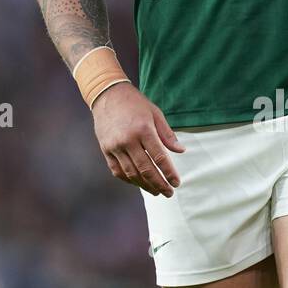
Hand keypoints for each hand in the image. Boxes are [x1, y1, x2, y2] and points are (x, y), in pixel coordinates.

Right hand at [91, 82, 185, 197]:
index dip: (169, 173)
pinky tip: (139, 184)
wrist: (107, 95)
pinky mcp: (106, 150)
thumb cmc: (135, 103)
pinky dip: (129, 180)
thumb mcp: (155, 114)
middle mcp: (128, 140)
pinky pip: (117, 170)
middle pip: (145, 169)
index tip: (177, 183)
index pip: (159, 158)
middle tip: (169, 193)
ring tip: (156, 191)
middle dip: (159, 184)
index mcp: (143, 130)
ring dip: (145, 185)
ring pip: (131, 173)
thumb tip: (181, 151)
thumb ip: (167, 134)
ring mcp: (115, 146)